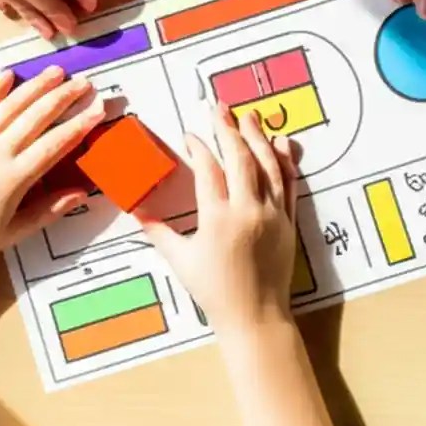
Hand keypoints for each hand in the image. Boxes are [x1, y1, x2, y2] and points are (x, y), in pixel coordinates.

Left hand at [0, 67, 105, 266]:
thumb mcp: (14, 232)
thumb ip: (49, 211)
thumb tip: (81, 193)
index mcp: (15, 178)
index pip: (55, 144)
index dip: (79, 125)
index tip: (98, 109)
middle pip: (37, 117)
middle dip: (63, 97)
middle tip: (84, 82)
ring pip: (11, 106)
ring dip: (35, 86)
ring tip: (56, 71)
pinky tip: (9, 74)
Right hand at [142, 107, 299, 333]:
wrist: (255, 317)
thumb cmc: (214, 292)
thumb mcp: (181, 261)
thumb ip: (158, 232)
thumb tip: (136, 211)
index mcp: (218, 218)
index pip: (209, 169)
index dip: (199, 147)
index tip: (191, 136)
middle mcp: (248, 211)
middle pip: (240, 158)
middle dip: (228, 129)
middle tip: (219, 108)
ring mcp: (272, 215)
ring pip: (268, 165)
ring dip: (258, 137)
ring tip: (249, 117)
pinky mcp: (288, 222)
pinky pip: (289, 184)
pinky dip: (285, 161)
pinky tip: (280, 142)